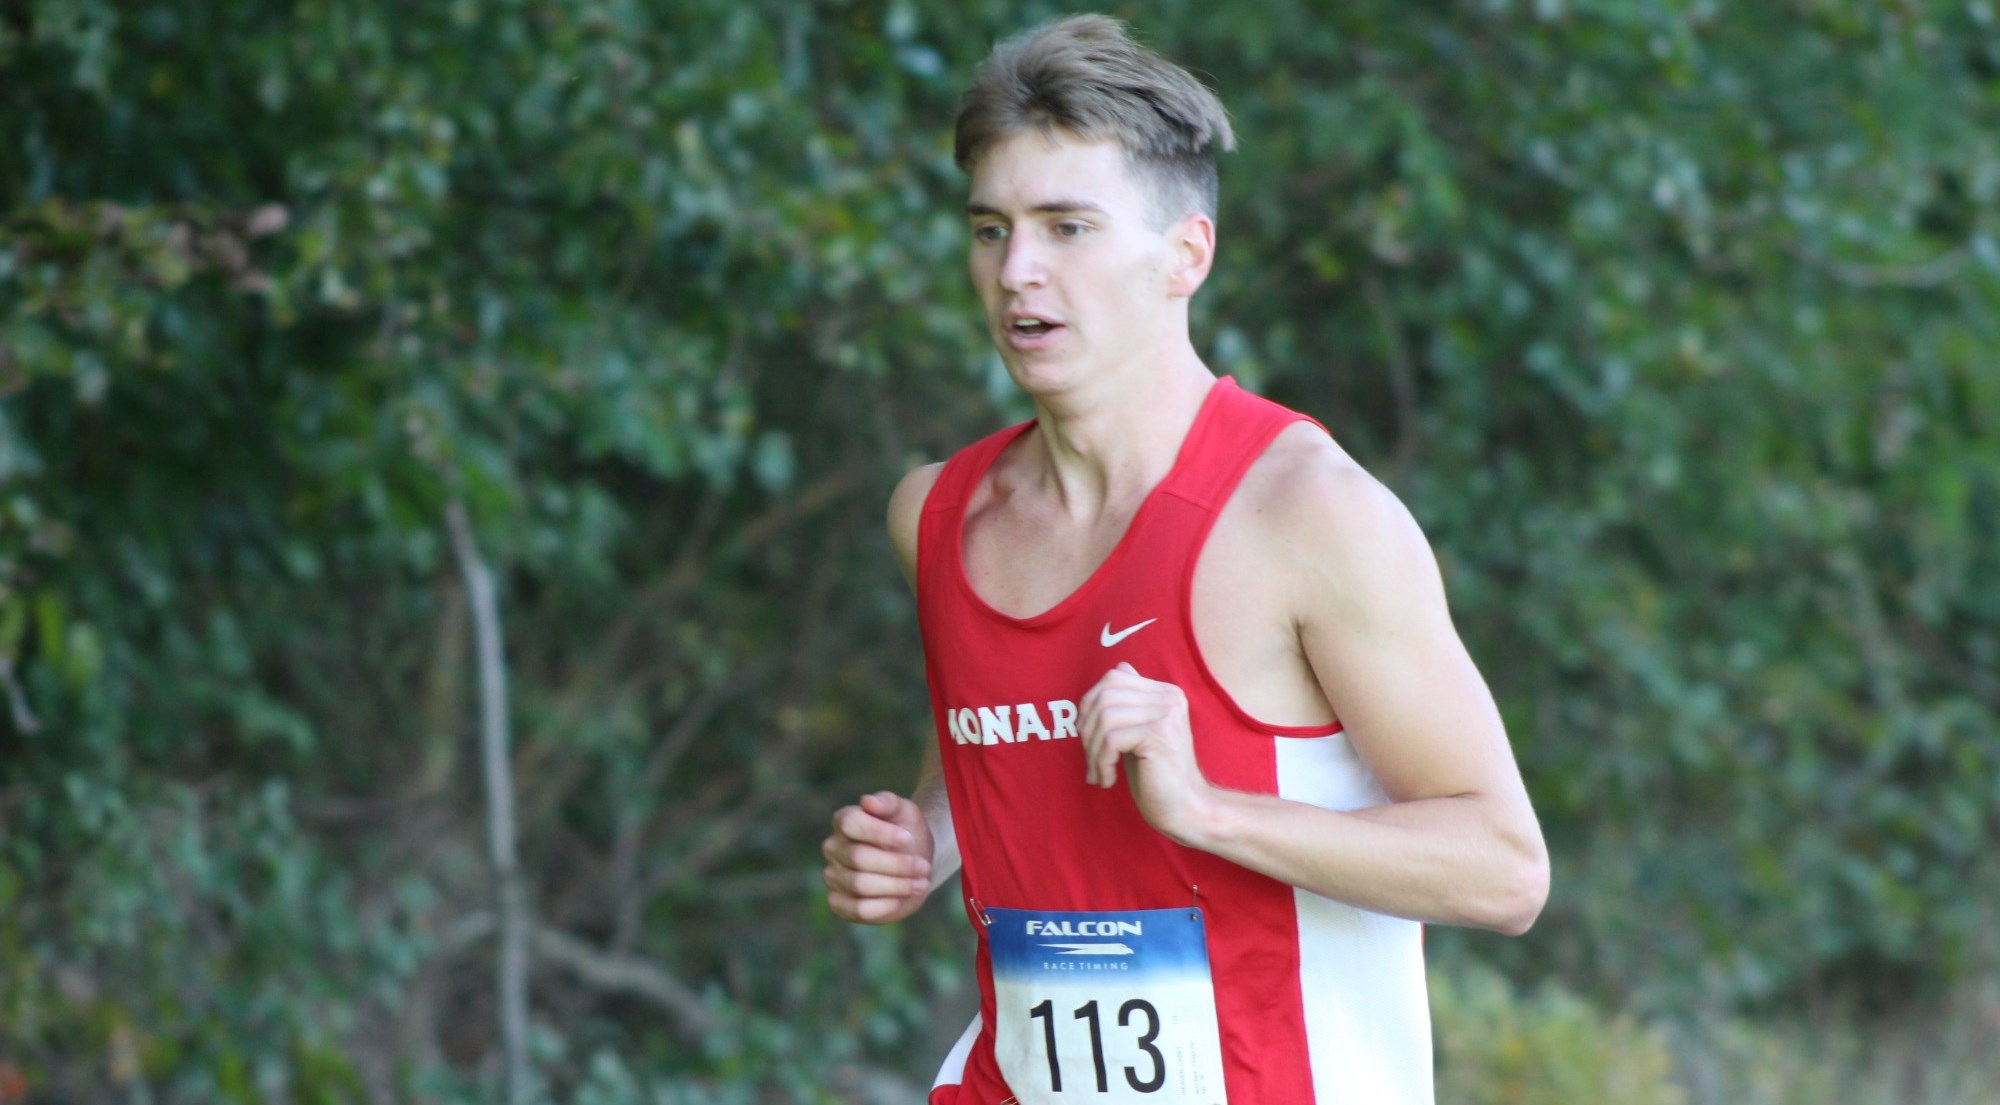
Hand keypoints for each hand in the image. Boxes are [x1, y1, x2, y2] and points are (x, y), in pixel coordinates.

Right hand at [822, 790, 934, 923]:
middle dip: (896, 864)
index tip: (907, 838)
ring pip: (859, 884)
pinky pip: (857, 909)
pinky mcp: (839, 902)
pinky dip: (883, 906)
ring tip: (920, 883)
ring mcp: (833, 876)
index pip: (851, 824)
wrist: (914, 862)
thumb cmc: (907, 833)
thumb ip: (888, 803)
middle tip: (924, 867)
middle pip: (858, 858)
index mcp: (844, 820)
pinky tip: (901, 900)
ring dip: (896, 886)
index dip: (879, 833)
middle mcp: (833, 848)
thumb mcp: (905, 812)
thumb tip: (867, 801)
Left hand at [1078, 662, 1213, 842]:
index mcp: (1166, 693)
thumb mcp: (1139, 733)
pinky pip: (1111, 739)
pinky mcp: (1159, 734)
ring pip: (1104, 717)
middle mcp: (1169, 698)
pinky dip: (1101, 762)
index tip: (1088, 736)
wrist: (1185, 809)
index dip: (1090, 704)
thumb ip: (1131, 702)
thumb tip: (1120, 666)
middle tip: (1092, 758)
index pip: (1114, 677)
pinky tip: (1108, 780)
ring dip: (1092, 750)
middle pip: (1105, 695)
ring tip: (1098, 772)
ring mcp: (1166, 714)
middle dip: (1087, 728)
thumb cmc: (1157, 776)